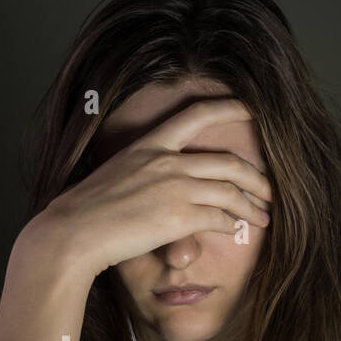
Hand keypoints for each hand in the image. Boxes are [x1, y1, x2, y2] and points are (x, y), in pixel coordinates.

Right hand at [0, 97, 272, 340]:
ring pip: (231, 192)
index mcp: (148, 146)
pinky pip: (220, 218)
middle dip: (256, 178)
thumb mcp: (112, 178)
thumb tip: (151, 190)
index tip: (249, 107)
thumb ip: (139, 176)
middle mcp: (166, 162)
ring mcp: (175, 188)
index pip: (195, 115)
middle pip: (228, 162)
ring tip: (264, 216)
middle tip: (268, 190)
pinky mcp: (180, 216)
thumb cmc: (83, 213)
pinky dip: (234, 224)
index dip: (228, 108)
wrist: (72, 233)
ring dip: (253, 206)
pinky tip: (238, 230)